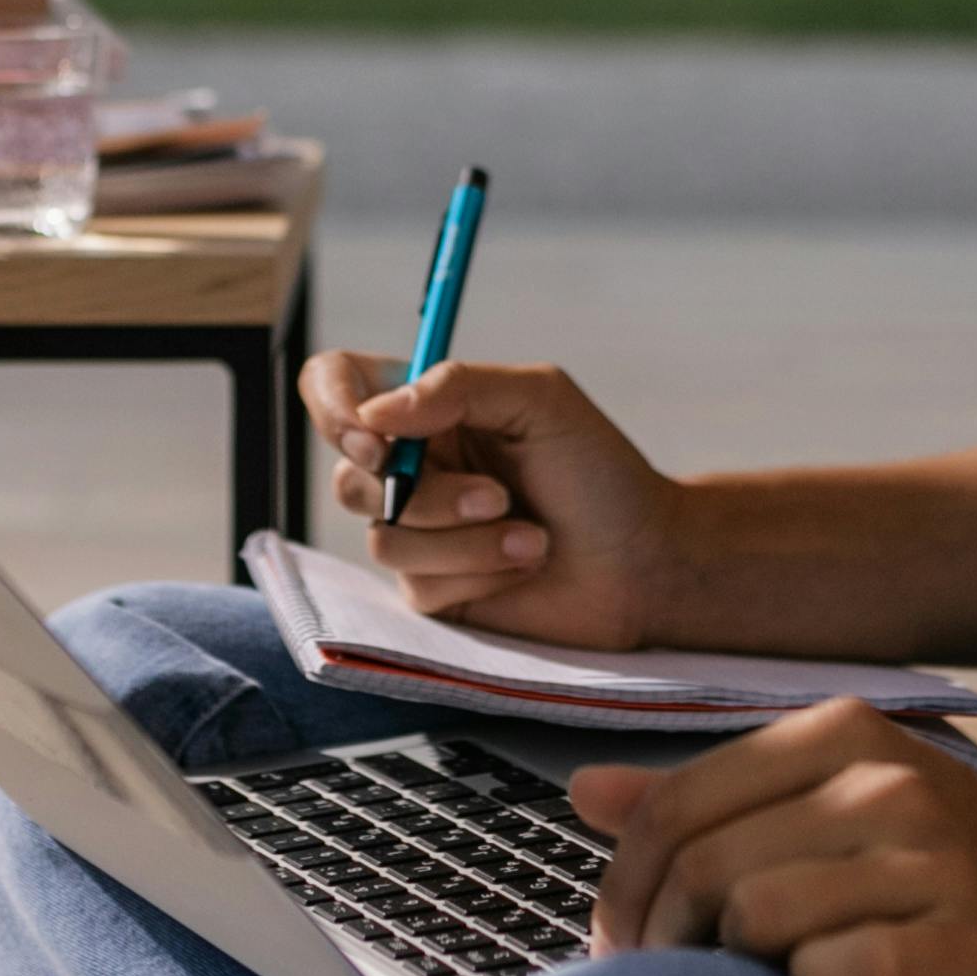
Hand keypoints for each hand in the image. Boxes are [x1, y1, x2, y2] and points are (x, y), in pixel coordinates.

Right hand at [298, 350, 682, 645]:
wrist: (644, 564)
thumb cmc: (600, 473)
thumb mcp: (540, 401)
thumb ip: (457, 386)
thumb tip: (376, 413)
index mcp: (428, 408)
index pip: (337, 385)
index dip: (332, 405)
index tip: (371, 434)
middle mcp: (412, 466)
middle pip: (350, 474)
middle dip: (427, 493)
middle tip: (495, 495)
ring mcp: (417, 532)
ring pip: (385, 536)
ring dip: (466, 538)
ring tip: (532, 536)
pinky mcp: (432, 590)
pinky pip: (418, 583)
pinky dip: (478, 572)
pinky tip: (524, 562)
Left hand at [570, 700, 976, 975]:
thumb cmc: (958, 871)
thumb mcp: (840, 807)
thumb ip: (711, 798)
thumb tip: (582, 791)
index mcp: (839, 735)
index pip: (675, 806)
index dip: (623, 887)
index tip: (619, 949)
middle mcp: (883, 780)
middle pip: (703, 865)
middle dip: (666, 943)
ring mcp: (931, 856)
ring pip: (758, 916)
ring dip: (741, 972)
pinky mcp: (968, 938)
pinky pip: (837, 972)